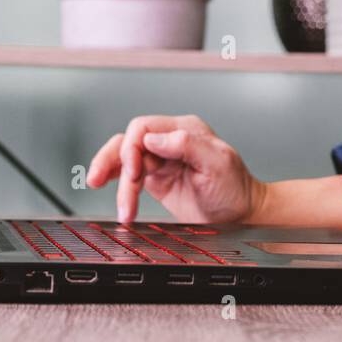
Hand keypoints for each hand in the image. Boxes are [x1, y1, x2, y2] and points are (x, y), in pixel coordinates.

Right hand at [86, 114, 263, 224]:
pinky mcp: (155, 178)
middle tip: (101, 181)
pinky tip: (108, 189)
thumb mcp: (217, 163)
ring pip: (124, 158)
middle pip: (128, 141)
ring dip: (112, 176)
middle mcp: (170, 140)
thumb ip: (187, 145)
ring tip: (118, 205)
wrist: (240, 214)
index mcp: (185, 130)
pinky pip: (127, 174)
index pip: (144, 127)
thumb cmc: (234, 189)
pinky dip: (116, 182)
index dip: (132, 147)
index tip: (134, 173)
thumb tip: (155, 138)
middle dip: (114, 162)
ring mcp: (161, 159)